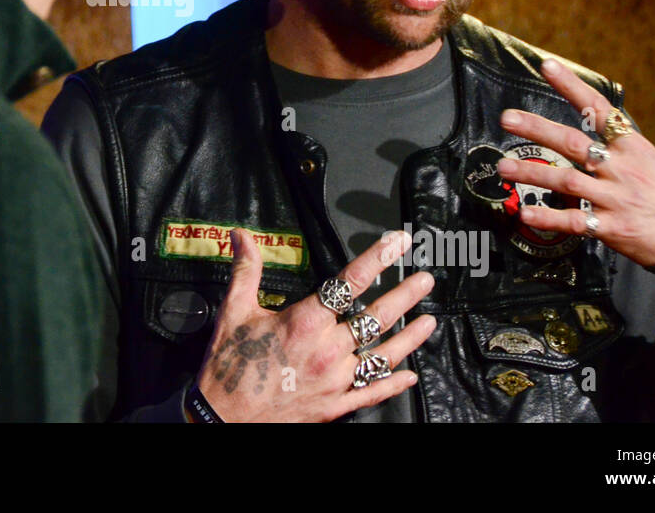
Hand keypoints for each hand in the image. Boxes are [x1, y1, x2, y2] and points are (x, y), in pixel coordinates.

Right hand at [195, 229, 435, 422]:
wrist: (224, 419)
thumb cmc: (229, 364)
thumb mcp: (234, 311)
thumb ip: (246, 269)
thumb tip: (242, 234)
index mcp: (305, 321)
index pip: (349, 282)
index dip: (377, 259)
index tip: (397, 243)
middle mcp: (328, 349)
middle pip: (376, 317)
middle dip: (405, 296)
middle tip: (426, 280)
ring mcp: (335, 380)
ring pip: (383, 355)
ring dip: (410, 337)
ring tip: (430, 321)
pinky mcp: (335, 406)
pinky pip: (372, 393)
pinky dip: (394, 384)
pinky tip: (411, 375)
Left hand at [496, 57, 654, 267]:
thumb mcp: (649, 159)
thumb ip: (616, 145)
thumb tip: (587, 122)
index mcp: (632, 146)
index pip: (599, 108)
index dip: (572, 86)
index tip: (547, 65)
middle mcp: (622, 168)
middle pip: (574, 143)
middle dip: (538, 128)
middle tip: (507, 118)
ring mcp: (616, 198)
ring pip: (567, 181)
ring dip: (532, 172)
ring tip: (503, 168)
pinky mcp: (612, 228)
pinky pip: (575, 221)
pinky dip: (549, 217)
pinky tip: (525, 212)